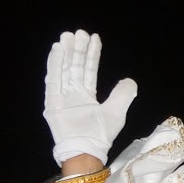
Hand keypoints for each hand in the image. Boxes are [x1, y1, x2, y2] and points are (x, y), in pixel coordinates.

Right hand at [43, 31, 137, 166]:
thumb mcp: (116, 112)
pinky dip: (55, 64)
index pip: (89, 70)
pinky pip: (53, 79)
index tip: (93, 38)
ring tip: (68, 36)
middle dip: (78, 50)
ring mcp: (62, 97)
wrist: (86, 149)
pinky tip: (57, 49)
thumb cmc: (101, 134)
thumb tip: (130, 81)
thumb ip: (123, 95)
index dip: (91, 55)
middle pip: (75, 67)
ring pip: (64, 69)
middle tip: (80, 32)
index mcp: (87, 96)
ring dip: (67, 52)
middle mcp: (74, 94)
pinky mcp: (53, 101)